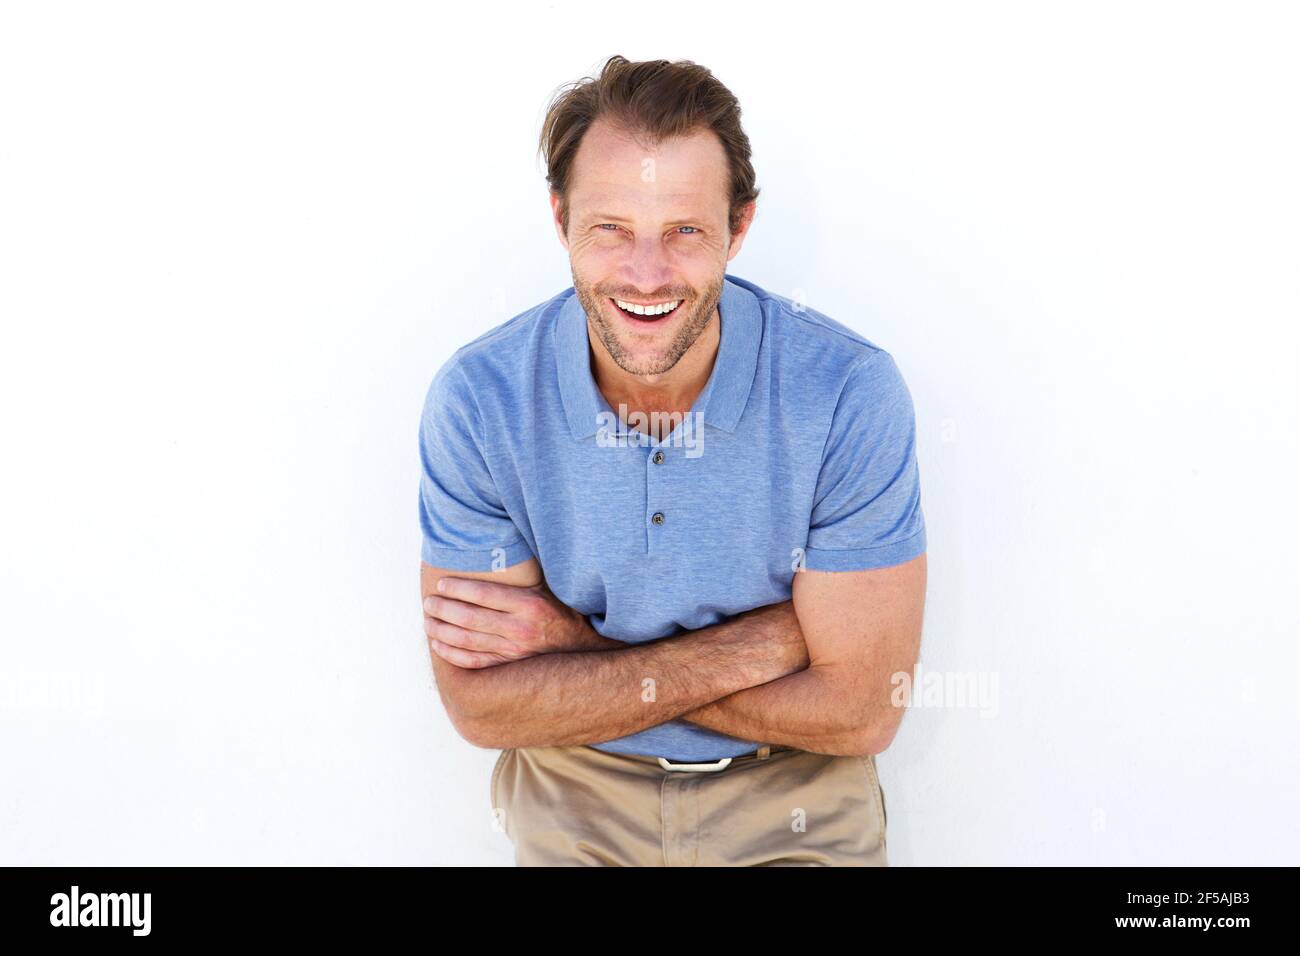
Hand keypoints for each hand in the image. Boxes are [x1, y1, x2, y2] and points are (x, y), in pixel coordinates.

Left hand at [423, 576, 605, 668]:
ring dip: (442, 631)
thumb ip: (523, 577)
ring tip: (428, 621)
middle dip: (443, 609)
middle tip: (428, 603)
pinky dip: (453, 654)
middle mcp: (521, 629)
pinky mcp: (510, 667)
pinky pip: (474, 662)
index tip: (442, 584)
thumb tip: (496, 548)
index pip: (484, 594)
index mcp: (530, 605)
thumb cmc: (563, 612)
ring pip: (467, 640)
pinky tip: (439, 645)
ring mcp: (515, 651)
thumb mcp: (548, 589)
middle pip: (470, 618)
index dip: (458, 588)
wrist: (586, 649)